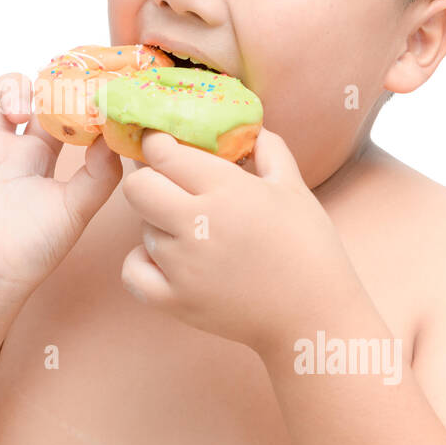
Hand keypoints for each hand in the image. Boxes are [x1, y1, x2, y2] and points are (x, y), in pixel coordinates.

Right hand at [0, 73, 122, 303]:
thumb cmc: (30, 251)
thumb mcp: (76, 209)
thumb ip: (99, 175)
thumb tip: (114, 136)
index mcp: (37, 156)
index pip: (50, 108)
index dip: (62, 94)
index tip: (76, 91)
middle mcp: (3, 146)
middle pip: (13, 91)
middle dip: (27, 88)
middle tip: (39, 106)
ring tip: (10, 118)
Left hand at [119, 128, 362, 351]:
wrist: (313, 317)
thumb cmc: (310, 250)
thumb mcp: (294, 189)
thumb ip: (269, 150)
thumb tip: (252, 127)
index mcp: (226, 190)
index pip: (163, 153)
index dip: (156, 144)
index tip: (161, 145)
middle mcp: (197, 224)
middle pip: (137, 187)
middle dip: (147, 180)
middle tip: (168, 186)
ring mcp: (181, 265)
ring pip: (141, 228)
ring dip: (158, 224)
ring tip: (191, 231)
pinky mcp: (173, 300)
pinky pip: (132, 270)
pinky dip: (144, 263)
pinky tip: (168, 261)